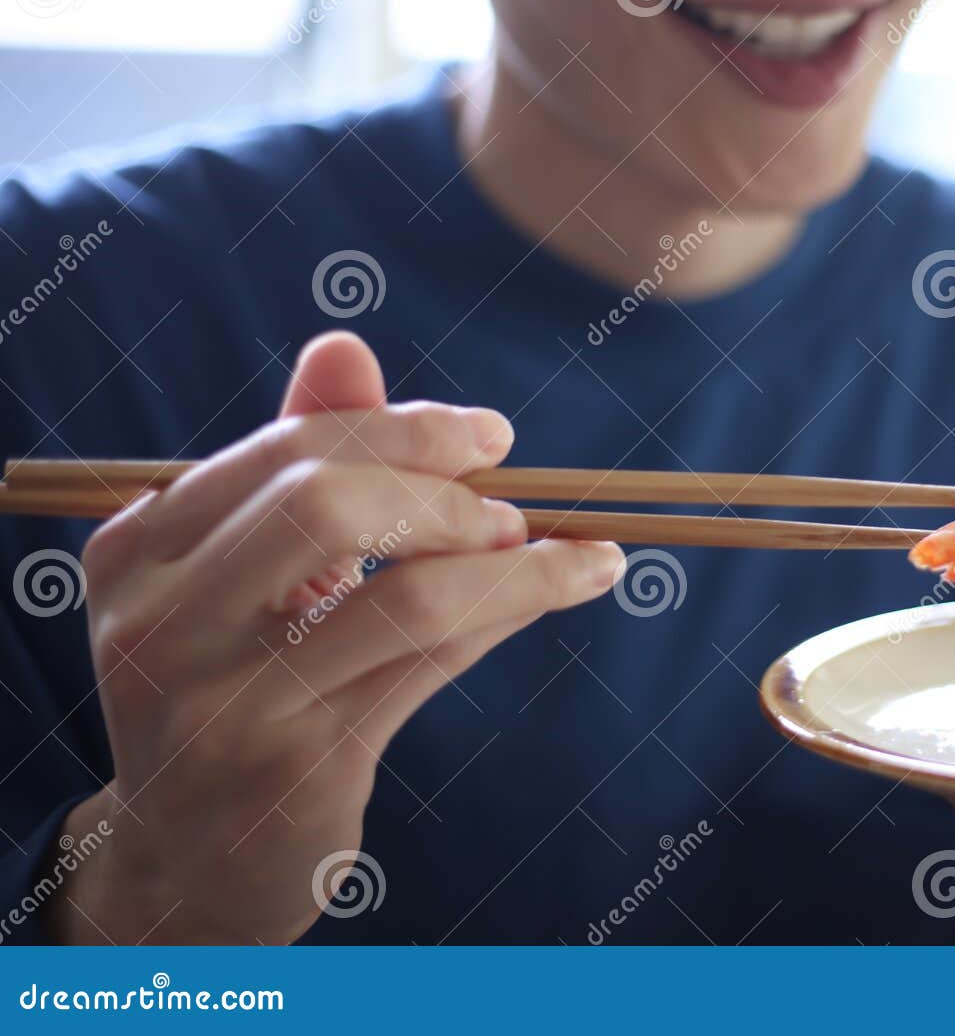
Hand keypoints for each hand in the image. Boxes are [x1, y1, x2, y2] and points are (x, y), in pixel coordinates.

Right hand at [48, 332, 622, 943]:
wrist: (190, 857)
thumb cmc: (231, 683)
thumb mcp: (243, 572)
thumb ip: (294, 459)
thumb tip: (345, 344)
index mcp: (136, 552)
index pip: (286, 451)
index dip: (404, 428)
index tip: (490, 435)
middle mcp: (162, 626)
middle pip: (326, 505)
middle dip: (442, 485)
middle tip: (509, 502)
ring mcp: (227, 707)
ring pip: (408, 596)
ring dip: (512, 559)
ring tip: (570, 549)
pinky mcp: (300, 768)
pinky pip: (435, 664)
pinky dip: (515, 609)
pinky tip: (572, 584)